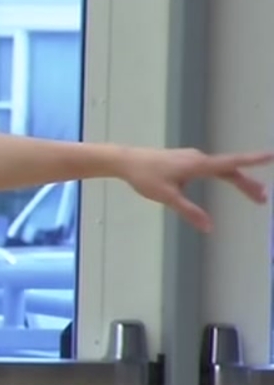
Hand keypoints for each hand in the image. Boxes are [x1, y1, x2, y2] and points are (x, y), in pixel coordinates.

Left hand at [117, 148, 272, 230]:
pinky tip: (227, 181)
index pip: (230, 164)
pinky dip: (225, 175)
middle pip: (229, 170)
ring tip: (254, 193)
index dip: (253, 161)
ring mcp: (192, 158)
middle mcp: (198, 158)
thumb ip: (189, 212)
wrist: (126, 161)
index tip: (271, 156)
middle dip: (248, 183)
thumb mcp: (167, 198)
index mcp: (197, 165)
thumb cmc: (145, 178)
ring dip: (238, 180)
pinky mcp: (186, 160)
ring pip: (221, 169)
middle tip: (263, 198)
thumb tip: (209, 228)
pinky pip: (211, 168)